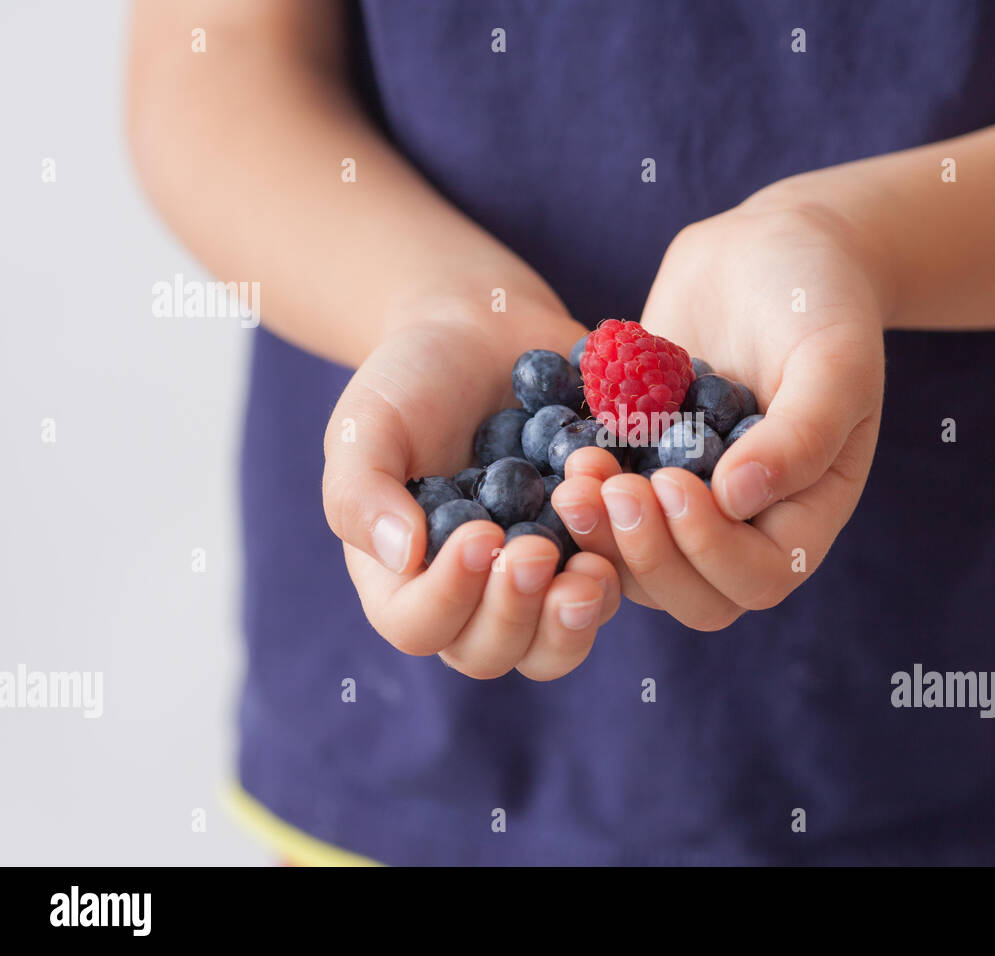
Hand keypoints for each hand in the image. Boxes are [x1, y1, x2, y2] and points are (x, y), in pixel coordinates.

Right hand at [322, 298, 619, 678]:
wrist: (483, 332)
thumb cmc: (410, 382)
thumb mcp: (365, 426)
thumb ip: (361, 492)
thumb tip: (400, 556)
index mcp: (404, 578)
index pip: (419, 626)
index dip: (450, 597)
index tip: (479, 535)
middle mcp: (473, 595)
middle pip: (494, 652)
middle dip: (518, 614)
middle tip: (537, 550)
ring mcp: (540, 579)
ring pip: (560, 643)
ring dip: (576, 612)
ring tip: (591, 563)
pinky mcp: (595, 547)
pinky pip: (620, 585)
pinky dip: (627, 559)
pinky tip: (626, 509)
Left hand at [550, 196, 885, 629]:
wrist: (766, 249)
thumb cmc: (819, 300)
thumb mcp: (833, 360)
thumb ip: (802, 434)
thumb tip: (738, 498)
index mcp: (803, 514)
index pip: (757, 577)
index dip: (709, 549)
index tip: (672, 482)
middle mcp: (743, 524)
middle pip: (689, 591)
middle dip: (641, 550)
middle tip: (604, 486)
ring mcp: (684, 501)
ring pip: (634, 561)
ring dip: (598, 530)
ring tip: (573, 470)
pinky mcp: (636, 468)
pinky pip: (599, 509)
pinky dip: (575, 492)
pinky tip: (553, 451)